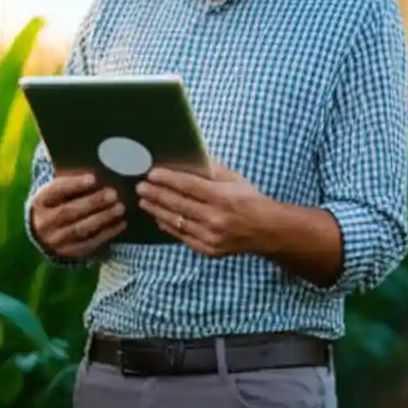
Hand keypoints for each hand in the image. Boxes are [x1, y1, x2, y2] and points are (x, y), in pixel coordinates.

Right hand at [30, 172, 125, 258]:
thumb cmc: (61, 202)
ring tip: (120, 208)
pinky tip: (121, 223)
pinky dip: (107, 233)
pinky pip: (90, 244)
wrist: (47, 231)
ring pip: (80, 229)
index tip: (93, 178)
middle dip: (93, 202)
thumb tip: (99, 172)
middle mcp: (44, 222)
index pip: (55, 191)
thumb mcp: (60, 190)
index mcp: (40, 201)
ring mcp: (56, 240)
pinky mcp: (70, 253)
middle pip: (69, 211)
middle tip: (113, 194)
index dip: (74, 185)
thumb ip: (73, 181)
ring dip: (103, 218)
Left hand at [135, 161, 269, 257]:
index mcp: (222, 197)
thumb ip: (211, 170)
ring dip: (157, 210)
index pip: (188, 186)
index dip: (167, 179)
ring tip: (143, 201)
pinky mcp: (208, 250)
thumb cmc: (249, 200)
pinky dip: (168, 226)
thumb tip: (187, 158)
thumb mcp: (234, 179)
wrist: (267, 231)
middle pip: (178, 204)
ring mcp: (210, 237)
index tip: (151, 173)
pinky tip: (158, 217)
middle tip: (140, 186)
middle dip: (156, 194)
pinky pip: (182, 237)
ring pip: (176, 222)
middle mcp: (215, 218)